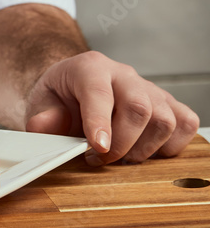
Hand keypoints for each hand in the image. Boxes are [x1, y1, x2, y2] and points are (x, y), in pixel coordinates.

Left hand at [25, 51, 199, 164]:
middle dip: (122, 143)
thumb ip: (43, 116)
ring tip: (120, 158)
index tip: (98, 148)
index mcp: (89, 68)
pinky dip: (171, 145)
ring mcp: (149, 88)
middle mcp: (123, 74)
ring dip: (145, 149)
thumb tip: (44, 127)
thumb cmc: (60, 97)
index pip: (99, 92)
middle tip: (100, 159)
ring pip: (165, 119)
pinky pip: (185, 123)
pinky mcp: (167, 104)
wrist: (73, 88)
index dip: (100, 122)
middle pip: (139, 107)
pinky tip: (145, 150)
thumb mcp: (41, 103)